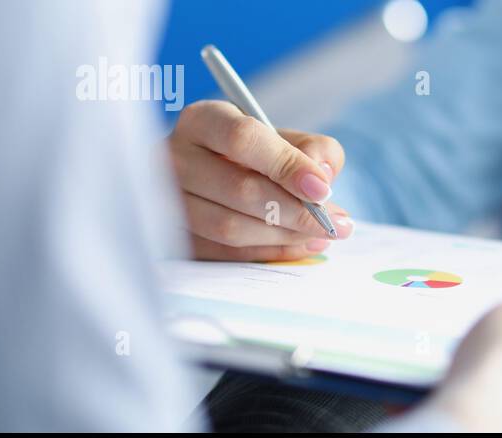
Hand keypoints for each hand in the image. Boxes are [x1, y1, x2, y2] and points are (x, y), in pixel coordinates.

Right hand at [167, 100, 355, 260]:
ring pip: (229, 227)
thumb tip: (322, 175)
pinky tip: (299, 247)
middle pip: (239, 189)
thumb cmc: (258, 155)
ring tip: (322, 235)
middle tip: (334, 223)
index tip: (323, 189)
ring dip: (283, 237)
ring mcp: (167, 200)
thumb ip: (314, 148)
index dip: (287, 166)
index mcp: (204, 120)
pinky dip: (267, 254)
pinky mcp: (174, 235)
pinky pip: (223, 253)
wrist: (217, 176)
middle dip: (296, 211)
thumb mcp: (288, 139)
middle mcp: (175, 157)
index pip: (243, 139)